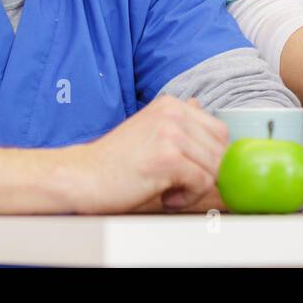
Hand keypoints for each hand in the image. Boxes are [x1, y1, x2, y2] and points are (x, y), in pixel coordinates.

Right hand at [64, 95, 229, 213]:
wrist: (81, 178)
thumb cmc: (115, 162)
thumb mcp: (149, 130)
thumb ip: (177, 120)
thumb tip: (200, 105)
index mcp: (172, 104)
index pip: (220, 131)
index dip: (212, 157)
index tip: (192, 171)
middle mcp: (174, 112)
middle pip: (221, 149)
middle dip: (206, 174)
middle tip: (178, 184)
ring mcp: (171, 133)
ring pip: (214, 168)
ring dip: (196, 188)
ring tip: (169, 190)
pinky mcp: (168, 158)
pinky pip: (202, 183)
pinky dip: (187, 197)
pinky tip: (165, 196)